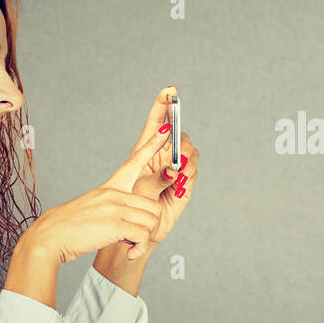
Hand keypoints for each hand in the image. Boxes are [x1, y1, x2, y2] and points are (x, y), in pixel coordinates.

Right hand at [31, 115, 171, 264]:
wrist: (49, 238)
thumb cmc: (71, 226)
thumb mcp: (94, 208)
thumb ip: (116, 208)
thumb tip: (134, 222)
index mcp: (111, 187)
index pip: (135, 160)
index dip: (152, 145)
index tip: (166, 129)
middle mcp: (114, 193)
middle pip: (153, 206)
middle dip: (149, 225)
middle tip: (134, 237)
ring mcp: (114, 208)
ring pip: (151, 220)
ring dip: (144, 237)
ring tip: (128, 243)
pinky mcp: (114, 224)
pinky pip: (143, 235)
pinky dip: (138, 247)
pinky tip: (128, 252)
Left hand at [125, 87, 199, 250]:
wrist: (138, 232)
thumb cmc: (130, 208)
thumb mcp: (139, 190)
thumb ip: (156, 178)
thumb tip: (174, 169)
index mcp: (146, 149)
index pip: (156, 121)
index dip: (164, 104)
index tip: (170, 90)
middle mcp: (163, 156)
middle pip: (179, 136)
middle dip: (180, 143)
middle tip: (177, 157)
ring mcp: (176, 169)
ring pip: (190, 154)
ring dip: (186, 162)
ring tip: (176, 178)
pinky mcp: (186, 183)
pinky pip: (193, 172)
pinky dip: (189, 176)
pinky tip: (179, 186)